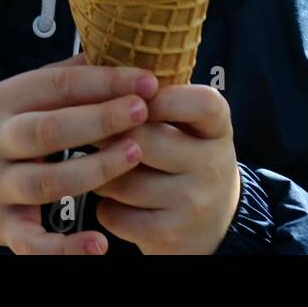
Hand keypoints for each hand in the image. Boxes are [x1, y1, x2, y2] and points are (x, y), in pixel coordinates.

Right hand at [0, 52, 158, 253]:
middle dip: (98, 120)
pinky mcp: (4, 226)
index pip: (57, 85)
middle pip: (46, 131)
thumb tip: (129, 49)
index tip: (147, 80)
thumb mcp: (32, 92)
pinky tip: (99, 245)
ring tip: (133, 155)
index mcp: (5, 99)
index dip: (104, 81)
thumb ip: (74, 74)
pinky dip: (64, 247)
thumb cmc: (16, 125)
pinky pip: (32, 242)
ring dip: (92, 171)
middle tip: (142, 111)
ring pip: (44, 182)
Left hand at [90, 84, 241, 254]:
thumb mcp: (191, 127)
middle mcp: (213, 165)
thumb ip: (159, 100)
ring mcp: (193, 203)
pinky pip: (115, 214)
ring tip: (101, 165)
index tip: (136, 95)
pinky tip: (114, 199)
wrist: (214, 226)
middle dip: (109, 132)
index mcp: (218, 128)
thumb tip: (101, 71)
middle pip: (145, 139)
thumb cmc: (188, 161)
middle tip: (88, 127)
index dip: (163, 96)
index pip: (200, 103)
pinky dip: (105, 206)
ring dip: (99, 172)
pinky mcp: (170, 235)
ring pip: (121, 179)